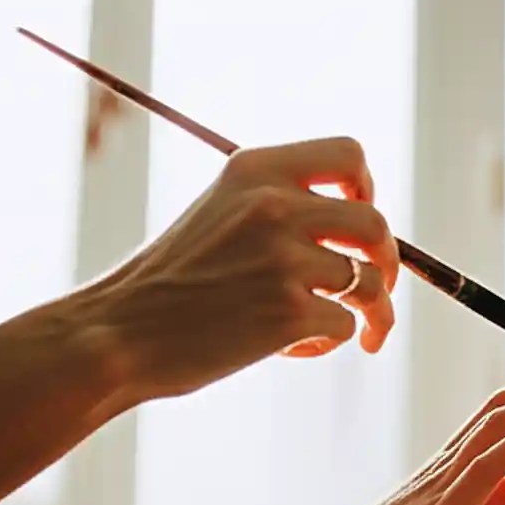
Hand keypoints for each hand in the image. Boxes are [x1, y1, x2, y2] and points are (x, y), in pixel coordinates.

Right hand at [91, 137, 399, 399]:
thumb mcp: (216, 214)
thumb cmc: (166, 284)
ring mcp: (283, 260)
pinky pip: (343, 326)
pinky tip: (292, 350)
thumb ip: (275, 208)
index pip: (348, 155)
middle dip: (387, 261)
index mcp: (254, 170)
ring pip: (368, 282)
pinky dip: (326, 342)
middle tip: (376, 287)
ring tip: (359, 333)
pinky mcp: (287, 313)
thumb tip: (352, 233)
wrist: (116, 334)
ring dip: (372, 313)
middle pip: (374, 224)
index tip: (356, 225)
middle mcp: (274, 206)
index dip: (368, 189)